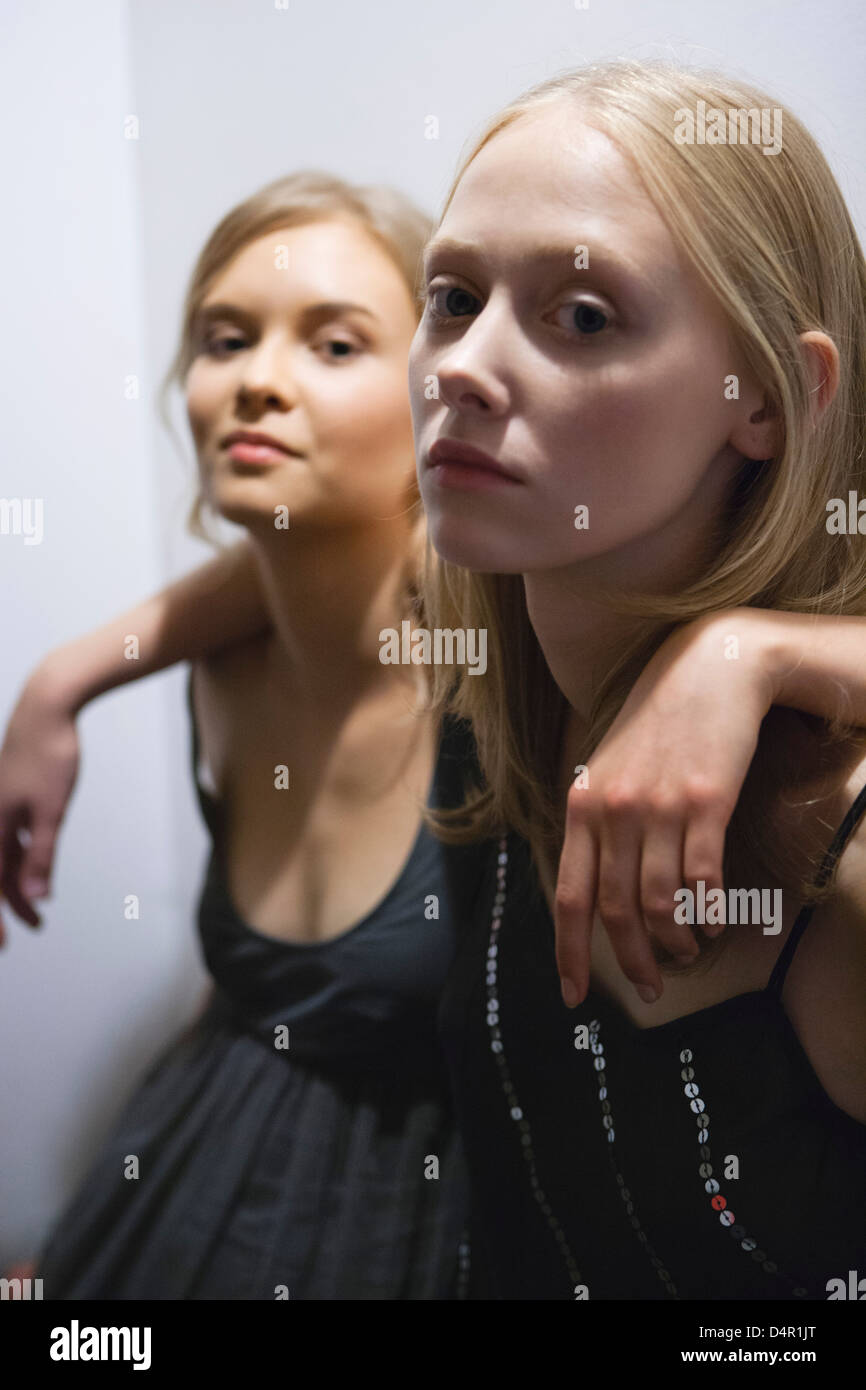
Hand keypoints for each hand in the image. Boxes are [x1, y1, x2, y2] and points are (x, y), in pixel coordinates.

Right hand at [0, 665, 80, 941]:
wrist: (46, 706)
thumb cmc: (50, 755)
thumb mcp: (52, 810)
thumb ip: (42, 854)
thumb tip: (36, 896)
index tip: (4, 944)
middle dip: (11, 904)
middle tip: (33, 929)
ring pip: (4, 854)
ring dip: (19, 880)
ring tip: (40, 905)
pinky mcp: (10, 794)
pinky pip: (11, 835)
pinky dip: (22, 855)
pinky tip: (37, 864)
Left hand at [555, 611, 775, 1006]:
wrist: (708, 669)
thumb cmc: (657, 724)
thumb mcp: (608, 768)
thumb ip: (596, 824)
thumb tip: (594, 891)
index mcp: (582, 806)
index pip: (568, 896)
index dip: (570, 953)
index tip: (575, 996)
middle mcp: (613, 811)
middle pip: (615, 911)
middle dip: (631, 961)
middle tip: (651, 988)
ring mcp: (659, 807)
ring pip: (660, 904)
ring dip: (676, 942)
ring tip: (688, 951)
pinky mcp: (706, 802)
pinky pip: (704, 879)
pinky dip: (711, 912)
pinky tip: (719, 922)